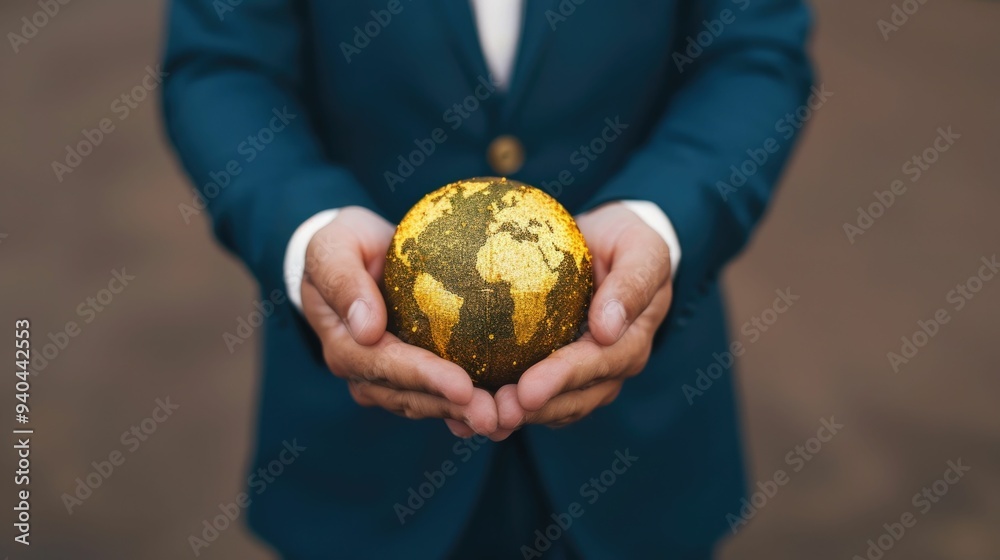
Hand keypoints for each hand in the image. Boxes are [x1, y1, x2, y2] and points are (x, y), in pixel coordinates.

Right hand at [300, 206, 497, 435]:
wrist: (352, 254)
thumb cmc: (344, 244)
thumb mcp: (332, 247)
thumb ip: (343, 281)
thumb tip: (367, 329)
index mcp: (344, 344)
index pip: (386, 366)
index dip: (424, 378)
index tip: (463, 386)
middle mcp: (363, 371)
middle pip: (410, 396)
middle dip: (451, 408)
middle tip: (493, 417)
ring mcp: (387, 378)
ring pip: (427, 404)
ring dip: (463, 414)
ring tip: (503, 421)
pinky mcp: (412, 374)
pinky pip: (440, 395)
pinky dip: (468, 405)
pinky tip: (502, 412)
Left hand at [484, 203, 672, 439]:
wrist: (609, 243)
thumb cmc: (626, 241)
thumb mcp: (642, 249)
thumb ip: (631, 284)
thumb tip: (608, 329)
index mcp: (630, 341)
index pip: (595, 366)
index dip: (561, 379)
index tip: (527, 390)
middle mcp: (611, 367)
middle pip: (572, 399)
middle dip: (534, 410)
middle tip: (496, 413)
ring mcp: (587, 375)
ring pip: (553, 407)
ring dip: (518, 416)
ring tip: (480, 421)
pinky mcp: (559, 371)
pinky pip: (535, 397)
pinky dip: (506, 405)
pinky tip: (470, 410)